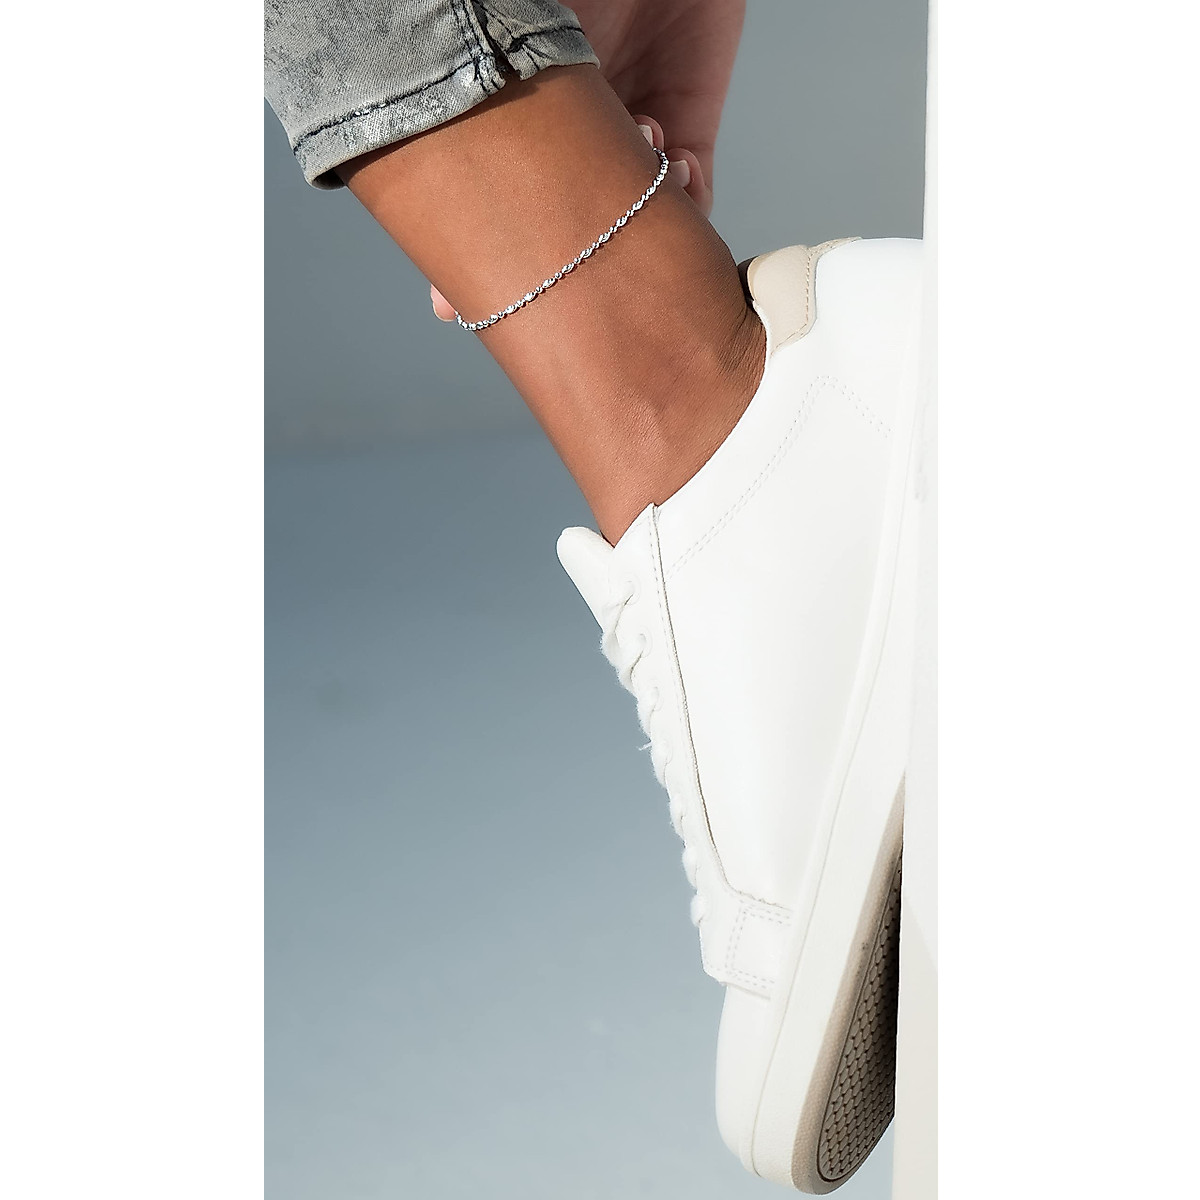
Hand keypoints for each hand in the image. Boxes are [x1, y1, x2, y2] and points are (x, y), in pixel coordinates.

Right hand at [432, 0, 744, 319]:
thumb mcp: (503, 26)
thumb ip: (459, 76)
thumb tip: (385, 123)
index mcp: (512, 109)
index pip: (486, 194)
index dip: (469, 251)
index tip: (449, 301)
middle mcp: (566, 136)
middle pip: (553, 228)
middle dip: (547, 270)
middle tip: (538, 291)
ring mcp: (626, 138)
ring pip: (621, 221)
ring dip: (623, 219)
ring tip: (635, 157)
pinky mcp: (688, 128)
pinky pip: (687, 198)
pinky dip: (681, 201)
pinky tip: (668, 165)